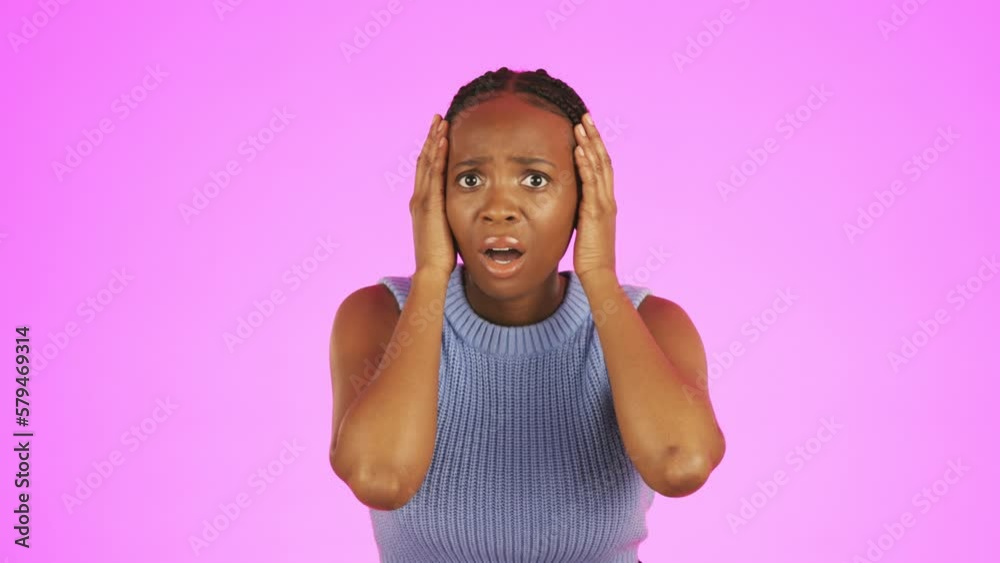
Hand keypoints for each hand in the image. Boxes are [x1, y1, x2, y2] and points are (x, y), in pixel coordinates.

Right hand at [409, 115, 455, 279]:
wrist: (431, 270)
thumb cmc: (442, 256)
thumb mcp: (447, 231)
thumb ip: (450, 218)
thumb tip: (464, 214)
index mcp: (422, 204)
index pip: (426, 171)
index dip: (432, 151)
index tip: (439, 134)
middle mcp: (419, 198)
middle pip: (424, 160)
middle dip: (431, 138)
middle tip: (438, 118)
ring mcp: (422, 200)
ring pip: (427, 162)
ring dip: (434, 140)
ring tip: (440, 121)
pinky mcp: (430, 204)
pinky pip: (434, 174)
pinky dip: (437, 155)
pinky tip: (443, 140)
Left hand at [572, 113, 616, 282]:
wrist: (599, 274)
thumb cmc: (590, 256)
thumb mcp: (585, 228)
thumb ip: (581, 212)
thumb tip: (571, 202)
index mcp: (606, 202)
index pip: (602, 168)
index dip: (595, 146)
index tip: (586, 129)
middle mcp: (608, 199)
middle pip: (603, 160)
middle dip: (594, 137)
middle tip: (585, 116)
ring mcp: (604, 205)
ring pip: (599, 167)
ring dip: (589, 144)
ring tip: (580, 125)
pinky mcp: (596, 213)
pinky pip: (591, 184)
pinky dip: (586, 165)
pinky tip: (579, 150)